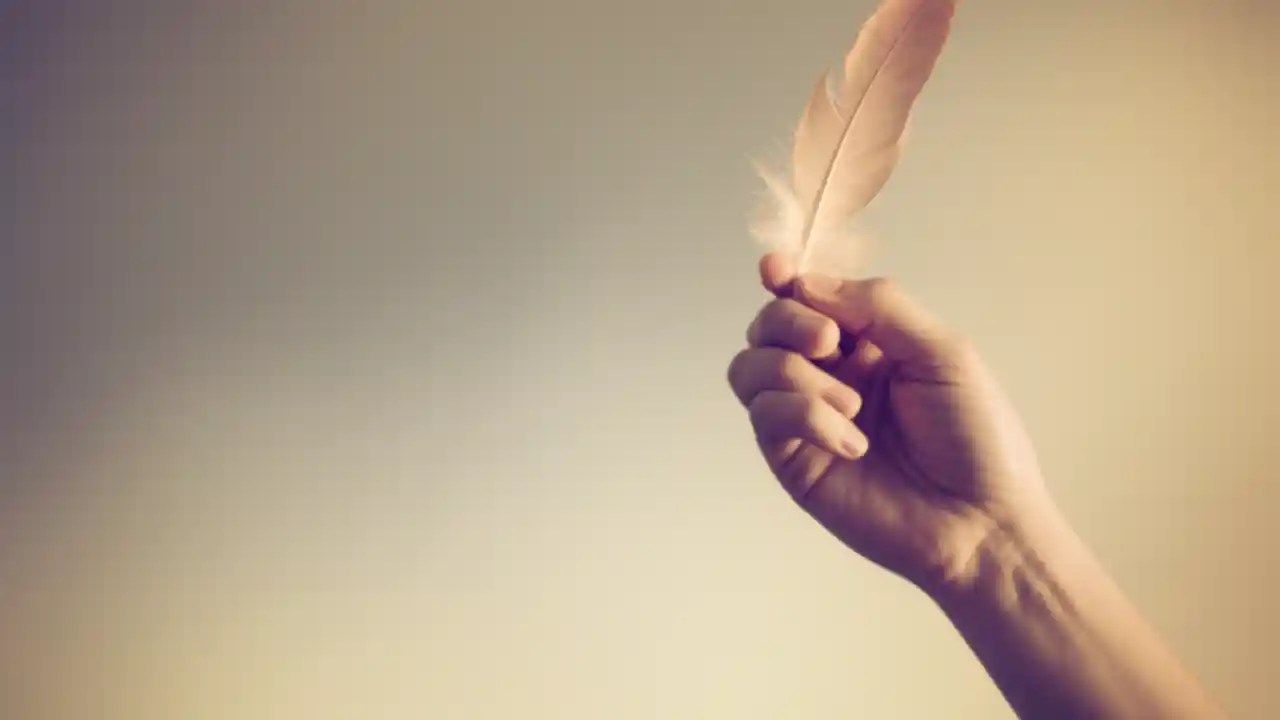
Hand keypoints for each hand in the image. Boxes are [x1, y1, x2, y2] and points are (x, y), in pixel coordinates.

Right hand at [728, 252, 1050, 592]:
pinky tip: (854, 444)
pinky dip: (806, 417)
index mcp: (868, 342)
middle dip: (788, 321)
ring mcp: (806, 419)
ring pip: (750, 367)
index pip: (808, 298)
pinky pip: (766, 415)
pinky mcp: (793, 461)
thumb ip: (878, 305)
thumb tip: (807, 281)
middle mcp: (830, 375)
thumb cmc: (976, 438)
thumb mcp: (942, 351)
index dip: (783, 278)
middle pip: (767, 326)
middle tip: (830, 343)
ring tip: (851, 405)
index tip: (774, 271)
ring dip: (794, 373)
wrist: (980, 521)